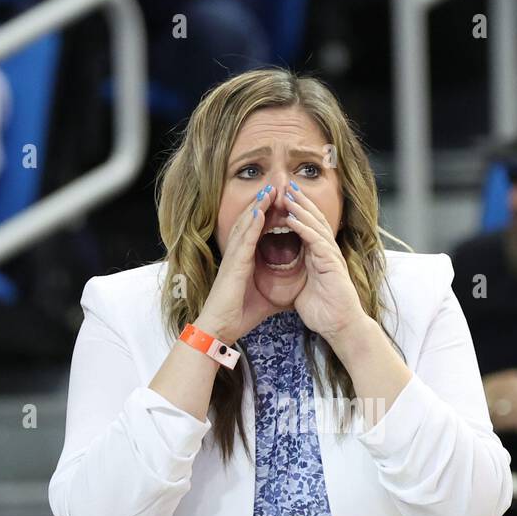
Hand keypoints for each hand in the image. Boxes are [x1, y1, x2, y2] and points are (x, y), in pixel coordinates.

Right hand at [195, 185, 280, 343]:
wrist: (220, 329)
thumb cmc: (239, 315)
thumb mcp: (267, 298)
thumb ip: (279, 288)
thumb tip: (296, 289)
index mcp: (244, 260)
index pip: (256, 231)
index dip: (267, 215)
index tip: (281, 201)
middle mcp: (237, 255)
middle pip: (251, 222)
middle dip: (263, 203)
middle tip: (278, 186)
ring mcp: (234, 258)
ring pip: (246, 225)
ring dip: (258, 206)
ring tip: (272, 190)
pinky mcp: (233, 266)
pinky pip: (244, 240)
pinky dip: (252, 224)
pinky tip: (261, 211)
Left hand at [281, 183, 369, 343]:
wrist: (340, 327)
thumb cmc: (324, 312)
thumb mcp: (303, 288)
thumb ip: (297, 275)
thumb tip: (283, 271)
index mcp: (319, 256)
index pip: (308, 227)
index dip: (296, 212)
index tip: (281, 200)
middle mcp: (327, 252)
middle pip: (313, 220)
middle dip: (299, 202)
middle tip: (284, 186)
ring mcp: (330, 256)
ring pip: (314, 225)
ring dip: (300, 209)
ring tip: (286, 195)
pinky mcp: (332, 263)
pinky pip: (315, 241)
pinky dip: (303, 228)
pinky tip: (291, 218)